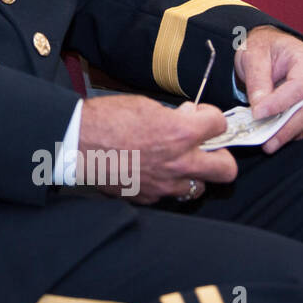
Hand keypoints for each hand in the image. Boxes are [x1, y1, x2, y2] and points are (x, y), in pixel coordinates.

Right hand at [77, 94, 236, 203]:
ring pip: (199, 187)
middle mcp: (179, 162)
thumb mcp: (144, 105)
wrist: (75, 143)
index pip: (220, 125)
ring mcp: (165, 184)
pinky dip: (166, 184)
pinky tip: (152, 171)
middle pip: (226, 169)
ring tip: (177, 162)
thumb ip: (172, 115)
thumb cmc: (105, 120)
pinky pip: (169, 194)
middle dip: (221, 156)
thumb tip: (187, 118)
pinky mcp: (148, 197)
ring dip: (193, 174)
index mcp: (181, 133)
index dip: (212, 117)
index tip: (202, 117)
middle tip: (208, 149)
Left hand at [234, 25, 302, 153]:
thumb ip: (258, 81)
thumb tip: (260, 107)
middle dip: (286, 128)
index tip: (258, 114)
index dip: (278, 104)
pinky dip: (290, 132)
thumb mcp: (253, 56)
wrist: (269, 46)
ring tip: (268, 143)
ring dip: (287, 133)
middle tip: (266, 141)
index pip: (298, 88)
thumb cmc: (264, 46)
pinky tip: (274, 137)